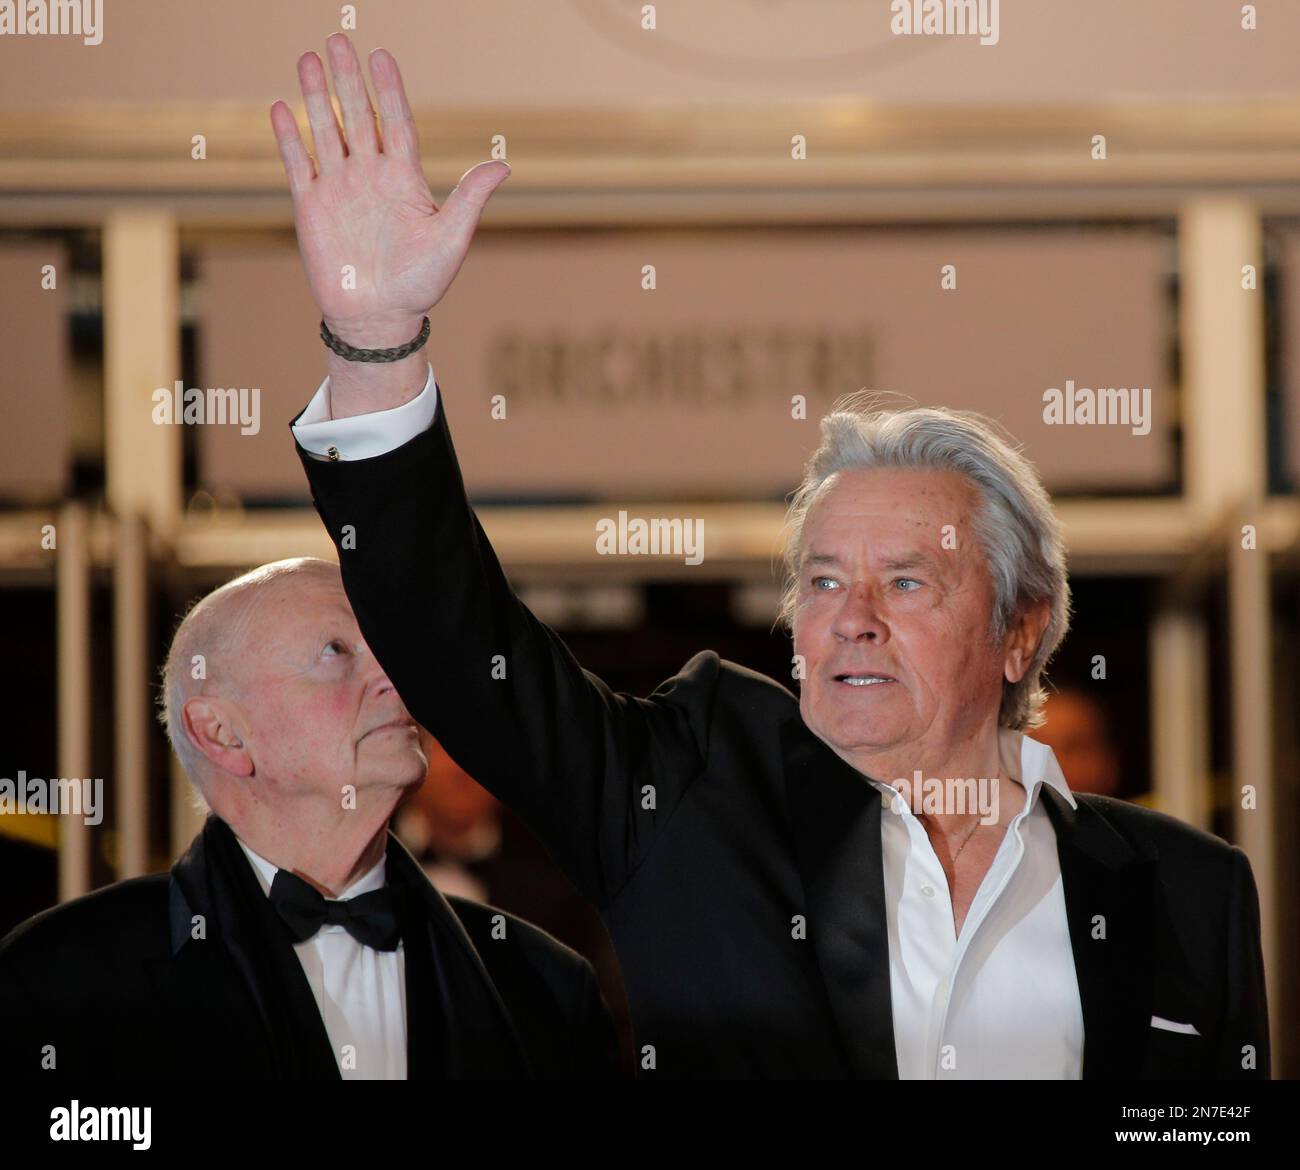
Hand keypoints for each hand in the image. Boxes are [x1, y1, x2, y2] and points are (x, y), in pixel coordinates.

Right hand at [270, 32, 509, 347]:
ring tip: (308, 57)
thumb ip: (470, 198)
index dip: (389, 90)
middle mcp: (370, 177)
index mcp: (404, 180)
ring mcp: (339, 189)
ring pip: (326, 131)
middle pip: (357, 116)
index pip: (396, 123)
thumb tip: (503, 165)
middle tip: (338, 40)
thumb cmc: (420, 285)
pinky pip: (298, 165)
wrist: (379, 319)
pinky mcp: (312, 209)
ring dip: (316, 96)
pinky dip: (290, 138)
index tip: (382, 55)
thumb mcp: (452, 239)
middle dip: (348, 79)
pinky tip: (283, 108)